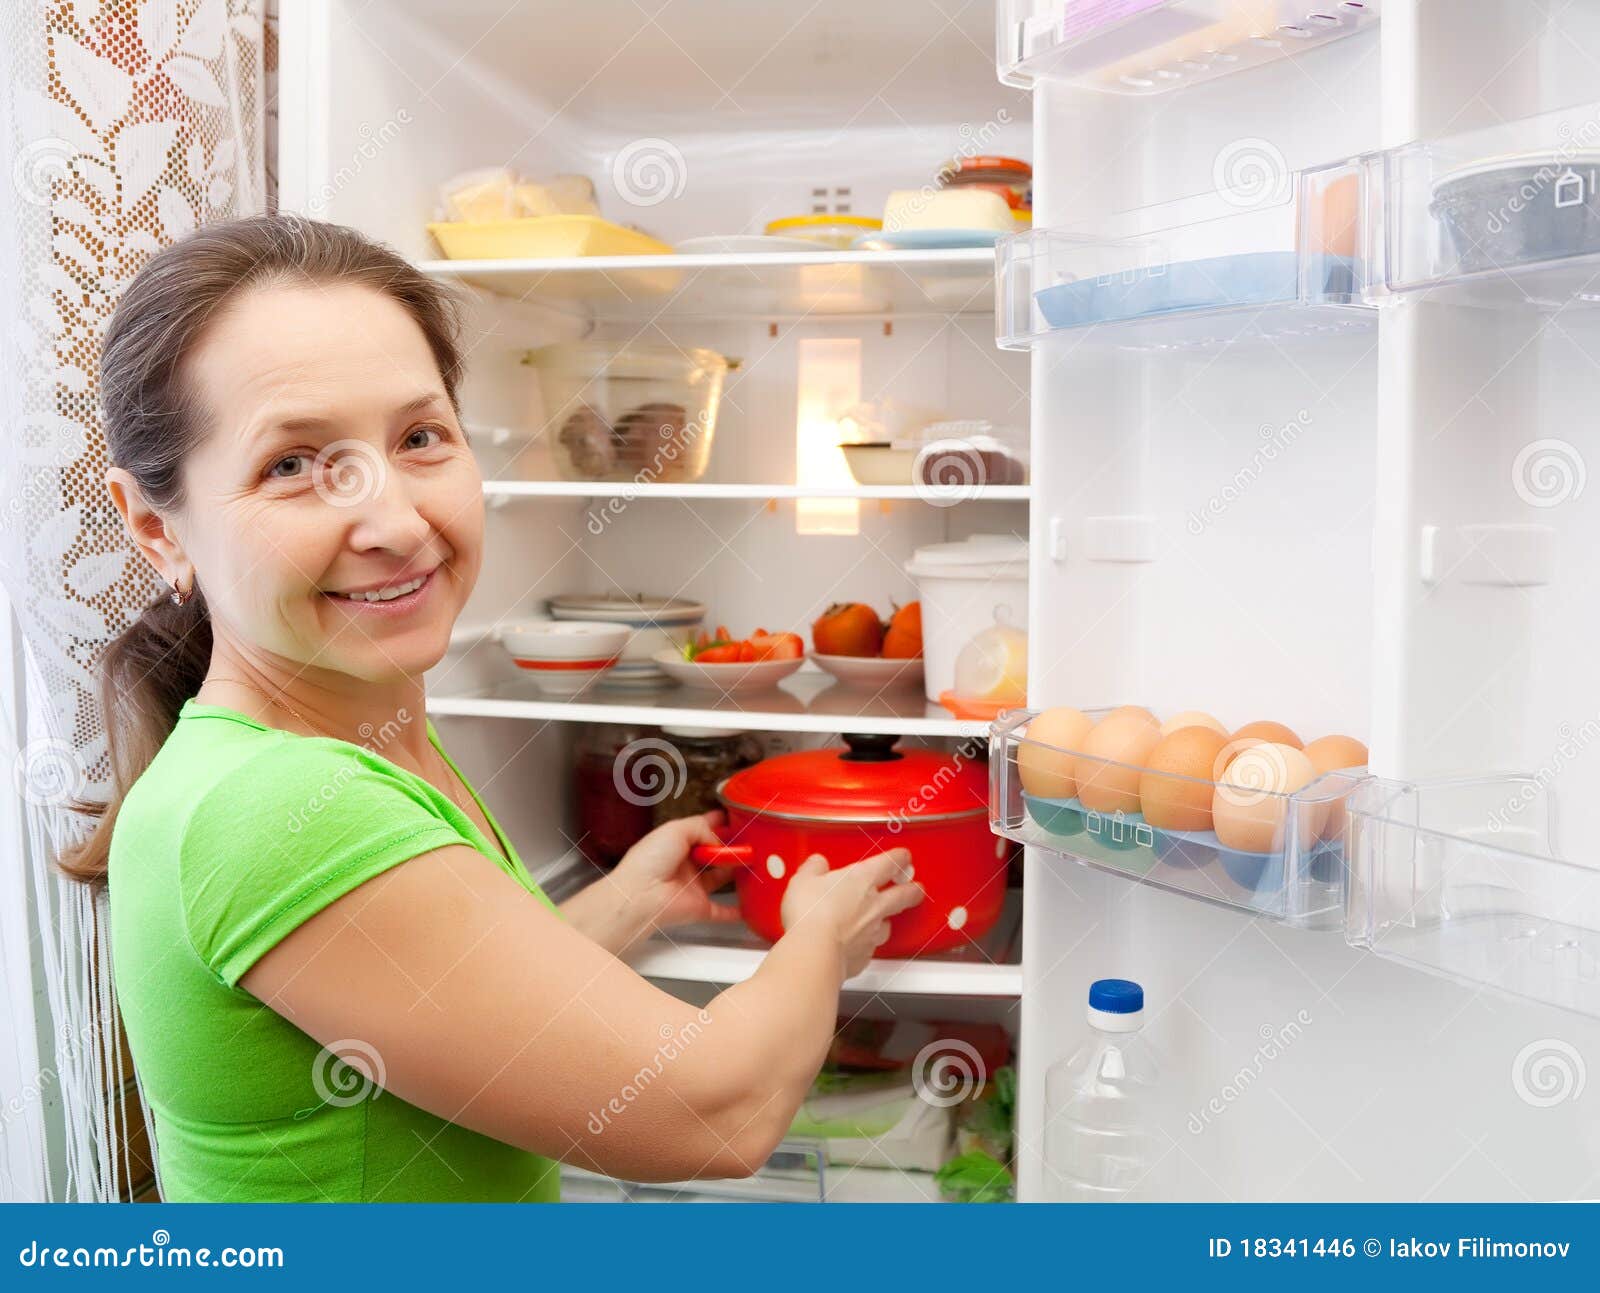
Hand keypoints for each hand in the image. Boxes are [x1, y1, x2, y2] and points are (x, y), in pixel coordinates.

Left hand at [610, 811, 743, 933]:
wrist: (642, 895)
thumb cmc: (650, 860)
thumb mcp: (676, 829)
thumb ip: (702, 828)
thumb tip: (719, 839)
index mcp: (675, 844)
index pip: (701, 830)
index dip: (717, 823)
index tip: (736, 818)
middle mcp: (684, 865)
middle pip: (713, 854)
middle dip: (730, 847)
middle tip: (750, 840)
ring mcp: (692, 887)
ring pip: (720, 878)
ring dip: (736, 871)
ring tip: (755, 861)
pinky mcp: (700, 908)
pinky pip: (721, 911)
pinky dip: (735, 911)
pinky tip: (748, 904)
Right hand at [779, 848, 923, 979]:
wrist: (814, 951)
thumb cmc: (811, 914)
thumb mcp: (804, 880)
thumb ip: (813, 869)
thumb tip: (816, 864)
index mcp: (862, 879)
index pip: (890, 862)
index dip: (899, 857)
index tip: (903, 856)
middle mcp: (873, 905)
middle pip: (903, 895)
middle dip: (912, 891)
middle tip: (918, 889)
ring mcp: (871, 933)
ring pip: (888, 925)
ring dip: (887, 921)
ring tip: (885, 921)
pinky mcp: (863, 956)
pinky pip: (869, 949)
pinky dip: (865, 946)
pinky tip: (857, 947)